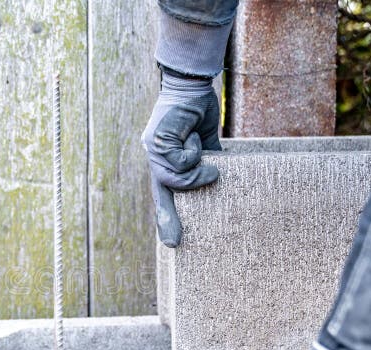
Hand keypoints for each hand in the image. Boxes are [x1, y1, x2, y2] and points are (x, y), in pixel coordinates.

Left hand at [142, 71, 221, 247]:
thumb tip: (218, 178)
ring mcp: (152, 149)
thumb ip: (207, 161)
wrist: (192, 84)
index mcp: (164, 159)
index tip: (171, 241)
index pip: (163, 192)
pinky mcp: (156, 140)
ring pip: (173, 179)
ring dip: (195, 171)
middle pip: (162, 192)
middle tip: (174, 243)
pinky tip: (194, 138)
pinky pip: (179, 162)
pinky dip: (192, 153)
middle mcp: (153, 156)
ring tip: (206, 159)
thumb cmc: (197, 110)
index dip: (166, 215)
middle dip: (168, 218)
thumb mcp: (206, 142)